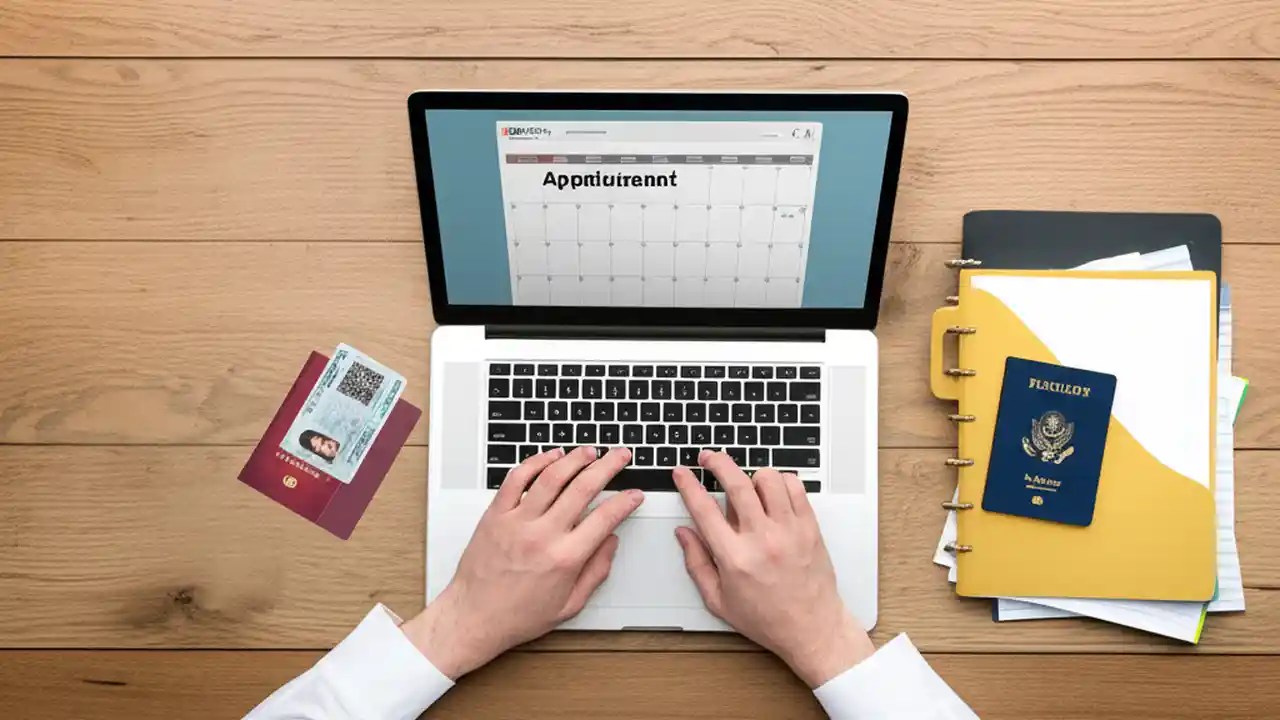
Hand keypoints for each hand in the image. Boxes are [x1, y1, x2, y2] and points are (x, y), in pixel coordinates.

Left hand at [401, 446, 642, 677]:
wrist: (474, 617)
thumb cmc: (518, 615)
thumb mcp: (570, 605)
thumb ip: (596, 571)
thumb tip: (611, 541)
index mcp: (565, 559)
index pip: (605, 518)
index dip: (625, 501)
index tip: (634, 494)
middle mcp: (542, 535)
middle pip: (583, 488)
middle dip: (608, 466)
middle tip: (620, 456)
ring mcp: (517, 522)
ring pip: (551, 476)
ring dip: (575, 458)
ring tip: (589, 451)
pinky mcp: (495, 515)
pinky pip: (517, 479)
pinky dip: (535, 462)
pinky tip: (550, 456)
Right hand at [673, 451, 874, 687]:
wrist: (811, 628)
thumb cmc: (766, 618)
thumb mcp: (718, 600)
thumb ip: (696, 563)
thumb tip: (683, 532)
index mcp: (735, 558)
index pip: (704, 509)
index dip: (688, 485)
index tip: (681, 473)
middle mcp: (762, 539)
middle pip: (736, 483)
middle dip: (717, 462)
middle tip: (708, 457)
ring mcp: (789, 530)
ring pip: (768, 479)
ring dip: (751, 473)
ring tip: (745, 481)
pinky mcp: (810, 527)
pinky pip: (796, 487)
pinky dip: (781, 481)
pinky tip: (772, 491)